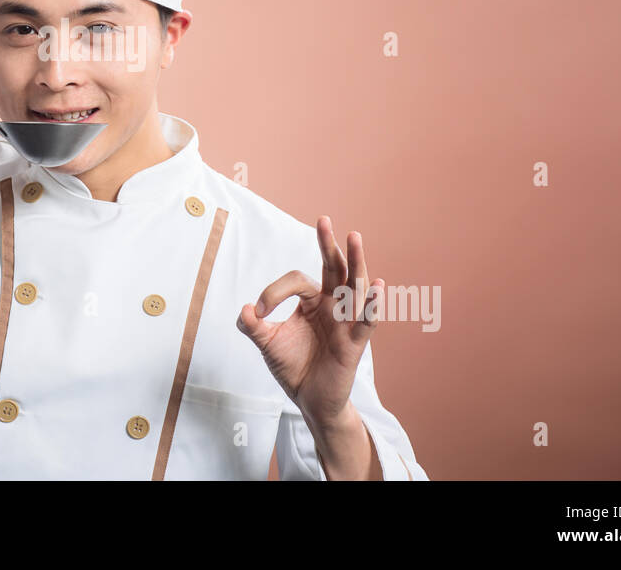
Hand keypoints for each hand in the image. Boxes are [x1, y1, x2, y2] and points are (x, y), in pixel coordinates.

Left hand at [236, 215, 382, 430]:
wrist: (308, 401)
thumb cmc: (293, 366)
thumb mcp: (267, 344)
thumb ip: (253, 326)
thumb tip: (245, 309)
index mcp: (313, 302)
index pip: (298, 281)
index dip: (275, 292)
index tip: (259, 311)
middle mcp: (333, 306)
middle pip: (335, 269)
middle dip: (329, 245)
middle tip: (324, 219)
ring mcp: (346, 323)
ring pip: (354, 286)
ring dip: (356, 262)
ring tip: (355, 237)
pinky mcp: (354, 344)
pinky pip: (366, 322)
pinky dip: (371, 305)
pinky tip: (376, 287)